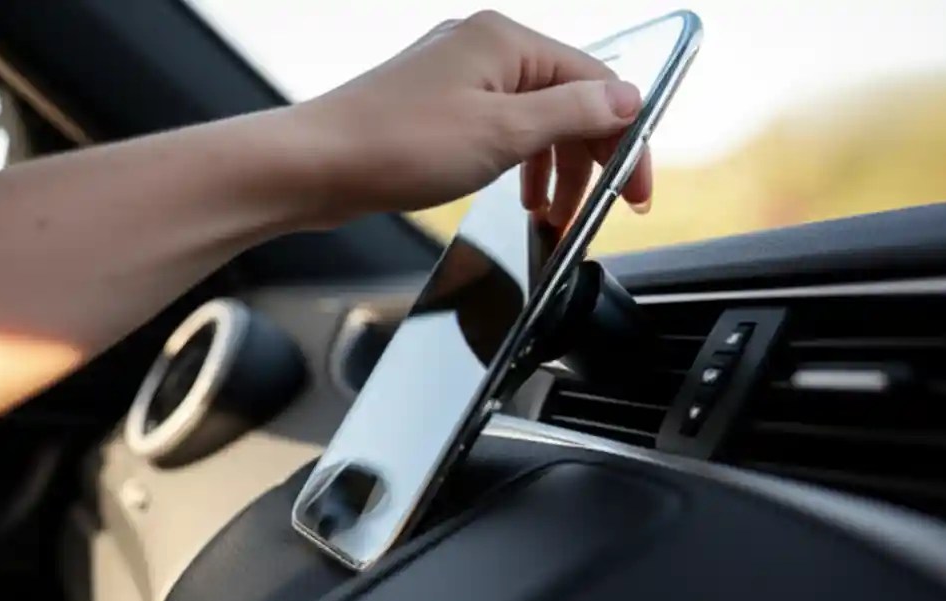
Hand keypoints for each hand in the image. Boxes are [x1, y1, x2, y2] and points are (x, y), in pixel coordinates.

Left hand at [293, 11, 651, 228]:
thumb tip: (627, 100)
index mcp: (505, 41)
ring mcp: (456, 76)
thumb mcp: (501, 134)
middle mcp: (482, 48)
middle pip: (566, 101)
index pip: (596, 83)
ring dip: (552, 169)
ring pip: (532, 119)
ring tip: (553, 215)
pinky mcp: (435, 107)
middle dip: (586, 160)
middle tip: (595, 212)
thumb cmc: (393, 146)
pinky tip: (518, 195)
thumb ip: (571, 115)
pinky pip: (497, 129)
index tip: (634, 189)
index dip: (624, 139)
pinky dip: (517, 164)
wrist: (312, 167)